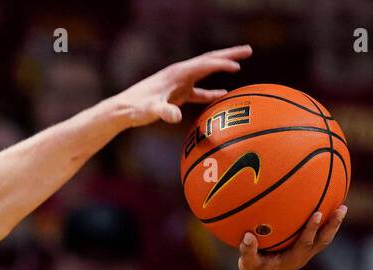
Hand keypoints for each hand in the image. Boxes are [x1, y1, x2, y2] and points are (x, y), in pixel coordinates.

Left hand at [112, 45, 251, 127]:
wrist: (122, 110)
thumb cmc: (135, 109)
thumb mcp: (150, 110)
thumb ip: (164, 112)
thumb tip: (176, 116)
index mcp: (177, 73)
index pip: (204, 64)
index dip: (221, 64)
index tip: (237, 66)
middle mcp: (180, 73)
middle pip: (209, 60)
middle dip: (229, 54)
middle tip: (249, 50)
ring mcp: (179, 83)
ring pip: (206, 72)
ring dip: (223, 67)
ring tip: (241, 63)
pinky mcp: (177, 94)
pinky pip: (198, 91)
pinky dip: (210, 92)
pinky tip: (222, 94)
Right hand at [239, 205, 346, 269]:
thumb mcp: (247, 264)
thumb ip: (247, 251)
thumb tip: (247, 236)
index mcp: (292, 260)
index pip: (306, 243)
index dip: (312, 229)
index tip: (318, 213)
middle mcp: (303, 256)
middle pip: (323, 240)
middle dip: (333, 225)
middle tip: (342, 208)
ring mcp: (306, 253)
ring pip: (325, 238)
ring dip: (334, 224)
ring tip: (342, 206)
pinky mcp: (305, 249)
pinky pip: (319, 236)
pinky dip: (325, 224)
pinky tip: (326, 208)